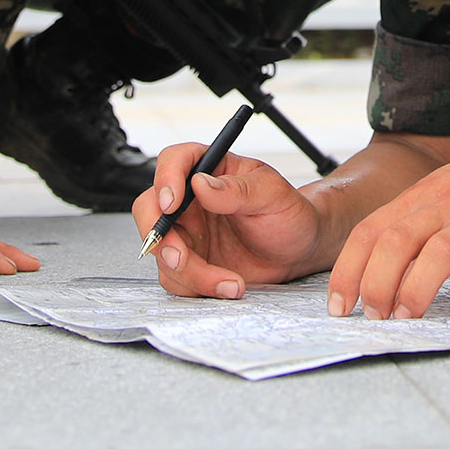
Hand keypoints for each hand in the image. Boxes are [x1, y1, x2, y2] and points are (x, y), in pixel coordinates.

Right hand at [139, 146, 332, 298]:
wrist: (299, 250)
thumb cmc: (288, 213)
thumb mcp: (272, 194)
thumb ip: (238, 189)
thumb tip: (202, 184)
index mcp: (209, 169)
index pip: (174, 161)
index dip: (165, 178)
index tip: (172, 202)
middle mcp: (191, 200)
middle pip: (150, 208)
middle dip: (159, 235)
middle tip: (180, 256)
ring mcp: (188, 233)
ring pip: (162, 250)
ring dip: (190, 272)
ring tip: (230, 281)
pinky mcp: (191, 263)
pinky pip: (176, 278)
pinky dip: (199, 287)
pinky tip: (229, 286)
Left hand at [327, 123, 449, 324]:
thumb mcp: (442, 194)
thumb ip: (413, 228)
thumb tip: (380, 276)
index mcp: (420, 198)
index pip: (370, 232)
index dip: (349, 270)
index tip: (339, 305)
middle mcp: (445, 205)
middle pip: (397, 240)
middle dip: (377, 282)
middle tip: (374, 315)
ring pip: (440, 251)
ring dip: (418, 288)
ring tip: (410, 316)